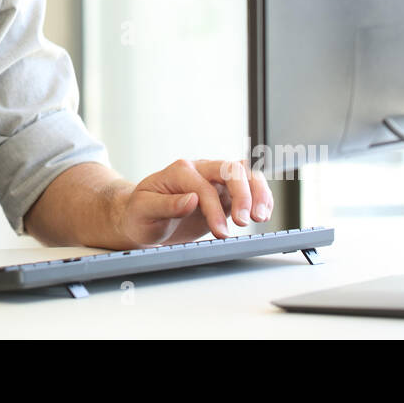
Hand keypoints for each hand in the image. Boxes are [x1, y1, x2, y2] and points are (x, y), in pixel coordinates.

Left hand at [117, 159, 272, 247]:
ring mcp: (215, 180)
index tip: (221, 232)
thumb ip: (166, 205)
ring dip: (258, 192)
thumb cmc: (140, 213)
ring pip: (246, 173)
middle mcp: (200, 170)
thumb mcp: (144, 210)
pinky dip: (260, 197)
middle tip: (246, 221)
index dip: (214, 209)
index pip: (205, 186)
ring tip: (261, 216)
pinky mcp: (224, 194)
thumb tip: (191, 199)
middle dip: (243, 194)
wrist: (141, 217)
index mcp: (180, 171)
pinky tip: (263, 212)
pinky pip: (249, 188)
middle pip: (232, 169)